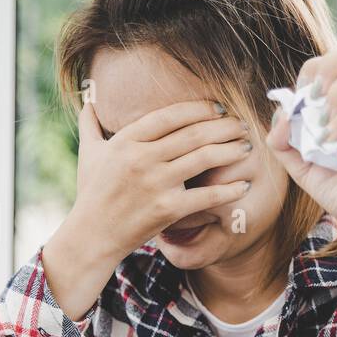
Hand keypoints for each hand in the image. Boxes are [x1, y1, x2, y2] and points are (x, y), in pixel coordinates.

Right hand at [71, 99, 250, 259]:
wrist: (92, 236)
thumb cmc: (92, 193)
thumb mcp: (88, 154)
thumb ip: (90, 125)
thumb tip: (89, 100)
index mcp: (126, 140)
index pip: (171, 115)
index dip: (200, 108)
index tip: (219, 108)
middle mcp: (142, 158)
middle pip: (194, 133)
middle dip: (224, 126)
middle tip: (242, 125)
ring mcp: (156, 184)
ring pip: (205, 158)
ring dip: (231, 150)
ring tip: (247, 147)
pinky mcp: (168, 209)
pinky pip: (207, 196)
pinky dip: (230, 190)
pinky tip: (245, 185)